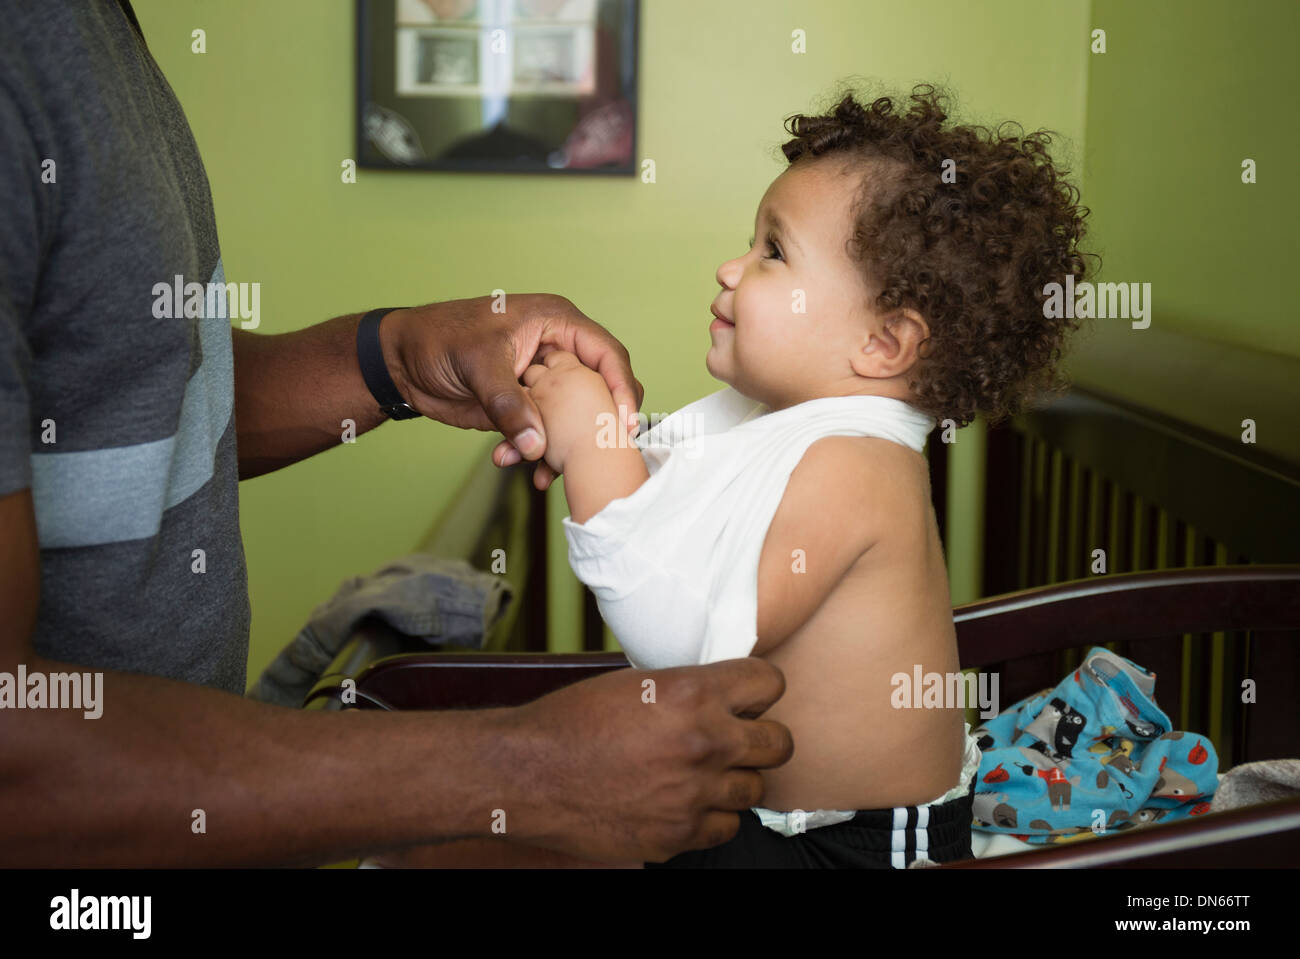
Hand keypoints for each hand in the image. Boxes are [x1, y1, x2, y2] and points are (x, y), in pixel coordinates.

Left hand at [383, 294, 643, 489]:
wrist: (402, 362)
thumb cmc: (439, 339)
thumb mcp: (478, 365)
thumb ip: (509, 405)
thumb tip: (536, 447)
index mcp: (557, 323)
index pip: (607, 354)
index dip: (621, 387)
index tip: (625, 423)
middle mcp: (558, 352)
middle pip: (600, 390)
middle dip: (599, 425)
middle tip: (600, 455)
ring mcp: (544, 383)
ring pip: (575, 419)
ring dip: (564, 447)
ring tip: (546, 471)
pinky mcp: (527, 408)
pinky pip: (546, 435)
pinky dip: (537, 454)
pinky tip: (518, 464)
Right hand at [499, 659, 793, 863]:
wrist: (528, 773)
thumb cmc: (572, 721)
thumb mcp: (636, 684)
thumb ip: (689, 690)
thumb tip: (724, 697)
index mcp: (693, 694)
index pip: (769, 683)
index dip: (760, 689)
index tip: (749, 697)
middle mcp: (704, 743)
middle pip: (779, 743)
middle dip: (762, 737)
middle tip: (738, 738)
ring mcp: (694, 795)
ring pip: (755, 789)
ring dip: (734, 780)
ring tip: (702, 772)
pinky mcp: (678, 835)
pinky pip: (724, 827)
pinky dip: (710, 816)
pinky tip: (684, 801)